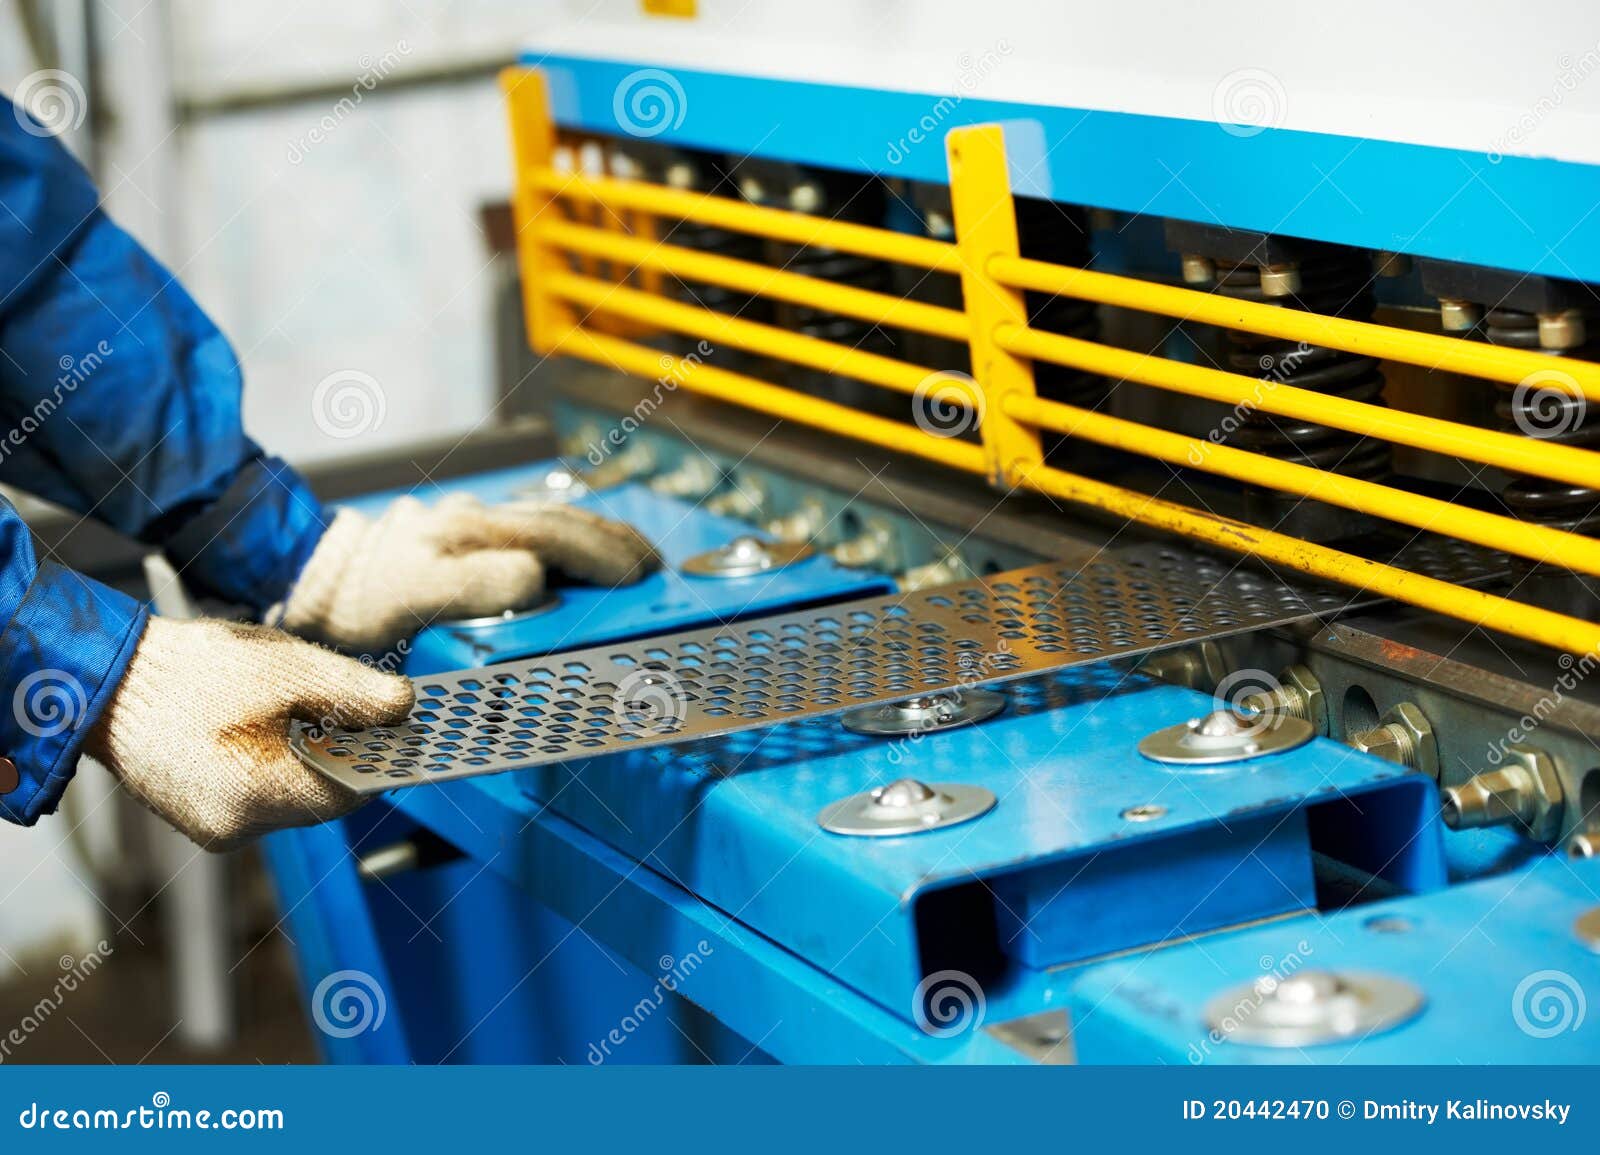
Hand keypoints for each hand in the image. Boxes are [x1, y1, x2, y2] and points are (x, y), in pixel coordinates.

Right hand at [85, 617, 414, 850]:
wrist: (106, 680)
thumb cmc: (194, 671)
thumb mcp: (291, 668)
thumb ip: (357, 692)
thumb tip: (406, 708)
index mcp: (261, 796)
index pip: (352, 792)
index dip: (379, 756)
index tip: (396, 725)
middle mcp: (237, 828)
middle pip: (322, 797)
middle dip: (341, 752)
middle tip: (349, 704)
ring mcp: (214, 827)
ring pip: (291, 796)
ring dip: (305, 757)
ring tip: (294, 707)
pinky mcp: (199, 817)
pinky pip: (258, 795)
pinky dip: (271, 763)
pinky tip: (262, 725)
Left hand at [279, 494, 660, 651]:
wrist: (310, 579)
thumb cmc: (355, 605)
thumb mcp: (410, 603)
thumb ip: (476, 586)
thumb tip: (538, 581)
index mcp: (461, 543)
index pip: (545, 552)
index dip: (591, 568)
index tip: (630, 585)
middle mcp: (471, 524)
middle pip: (558, 528)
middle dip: (612, 548)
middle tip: (654, 572)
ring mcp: (471, 523)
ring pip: (552, 521)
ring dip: (602, 538)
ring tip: (641, 558)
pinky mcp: (469, 528)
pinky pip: (536, 524)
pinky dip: (577, 534)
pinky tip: (595, 548)